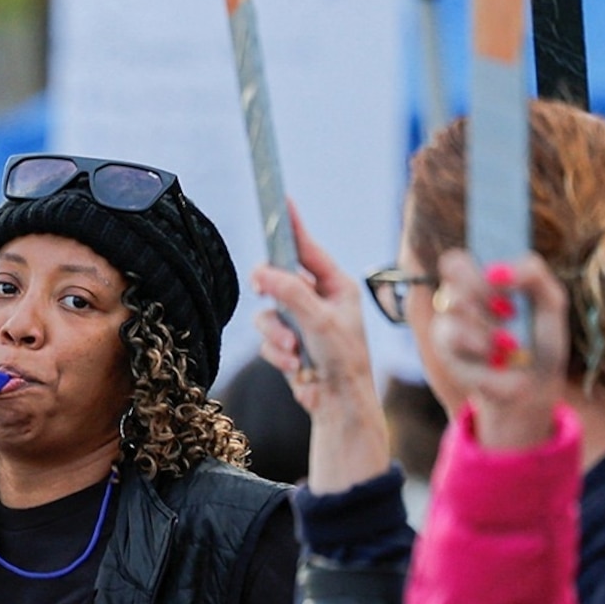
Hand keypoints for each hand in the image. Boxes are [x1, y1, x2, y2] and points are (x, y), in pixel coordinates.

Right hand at [255, 210, 388, 490]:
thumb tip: (261, 273)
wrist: (338, 403)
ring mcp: (301, 321)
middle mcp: (318, 299)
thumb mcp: (320, 321)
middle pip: (278, 279)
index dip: (292, 225)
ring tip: (292, 350)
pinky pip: (267, 337)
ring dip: (275, 334)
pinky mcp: (288, 342)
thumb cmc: (343, 359)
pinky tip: (293, 365)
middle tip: (261, 289)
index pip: (308, 248)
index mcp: (336, 285)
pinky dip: (276, 351)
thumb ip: (290, 293)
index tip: (280, 200)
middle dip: (272, 294)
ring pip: (267, 312)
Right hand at [429, 250, 569, 451]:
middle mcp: (459, 299)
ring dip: (490, 327)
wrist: (536, 383)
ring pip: (457, 307)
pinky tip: (499, 361)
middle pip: (452, 274)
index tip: (501, 280)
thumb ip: (534, 272)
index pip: (457, 261)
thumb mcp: (552, 301)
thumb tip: (496, 270)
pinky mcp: (446, 353)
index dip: (475, 267)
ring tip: (513, 344)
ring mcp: (448, 325)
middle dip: (484, 292)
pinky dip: (486, 351)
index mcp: (481, 280)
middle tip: (509, 312)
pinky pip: (457, 341)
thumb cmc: (542, 337)